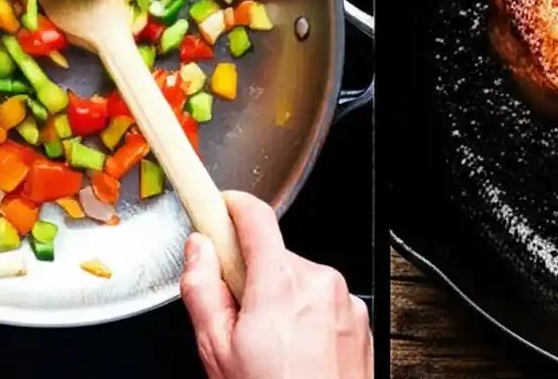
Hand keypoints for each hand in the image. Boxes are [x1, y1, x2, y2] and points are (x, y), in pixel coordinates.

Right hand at [180, 191, 371, 378]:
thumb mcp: (217, 348)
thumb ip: (202, 289)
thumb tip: (198, 250)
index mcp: (280, 283)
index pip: (256, 216)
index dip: (232, 206)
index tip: (218, 207)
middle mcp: (318, 281)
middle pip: (274, 255)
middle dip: (253, 275)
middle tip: (239, 317)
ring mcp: (343, 299)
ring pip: (299, 279)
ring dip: (281, 298)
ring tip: (272, 345)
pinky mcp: (358, 316)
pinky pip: (323, 300)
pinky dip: (306, 316)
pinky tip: (297, 351)